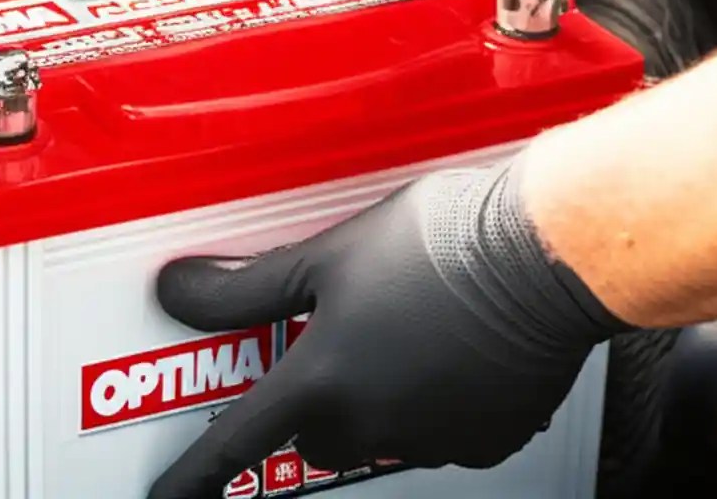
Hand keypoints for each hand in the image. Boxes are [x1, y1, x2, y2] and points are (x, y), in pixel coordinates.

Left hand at [148, 160, 630, 497]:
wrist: (548, 251)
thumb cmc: (440, 242)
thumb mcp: (325, 254)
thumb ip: (246, 287)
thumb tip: (180, 291)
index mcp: (321, 381)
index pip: (236, 445)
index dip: (194, 477)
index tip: (168, 498)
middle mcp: (371, 423)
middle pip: (313, 436)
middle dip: (312, 402)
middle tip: (331, 343)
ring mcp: (432, 438)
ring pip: (377, 433)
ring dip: (376, 396)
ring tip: (403, 327)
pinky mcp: (485, 439)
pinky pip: (438, 432)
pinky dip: (432, 401)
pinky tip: (450, 348)